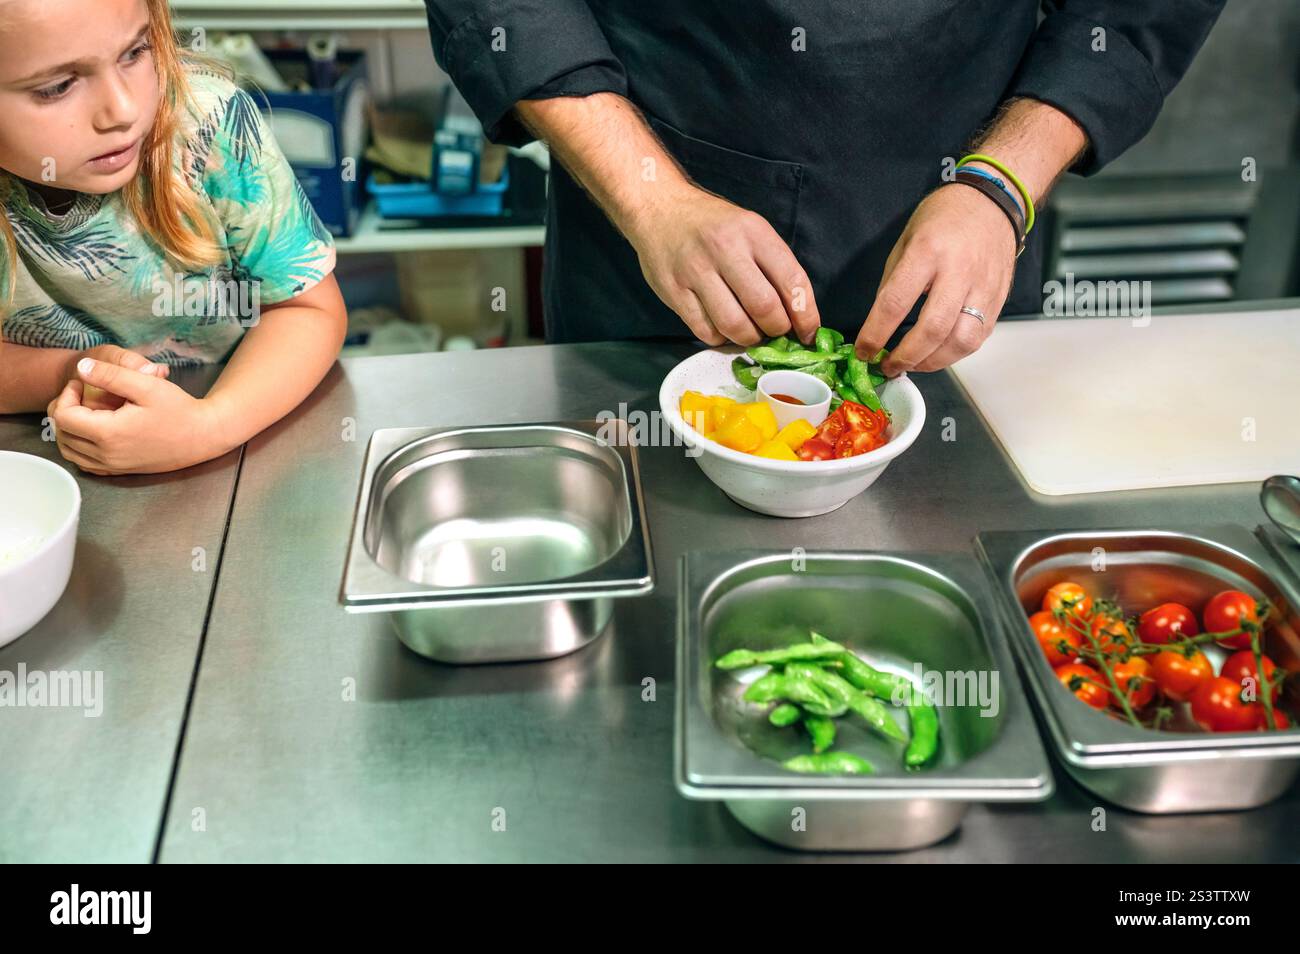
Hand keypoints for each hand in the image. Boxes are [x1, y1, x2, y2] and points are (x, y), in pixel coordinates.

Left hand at [46, 358, 226, 474]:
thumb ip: (110, 375)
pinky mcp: (121, 470)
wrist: (204, 436)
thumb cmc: (179, 410)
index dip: (66, 394)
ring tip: (85, 411)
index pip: (63, 415)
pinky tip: (93, 432)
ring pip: (69, 451)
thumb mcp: (146, 385)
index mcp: (109, 433)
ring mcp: (113, 465)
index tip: (83, 382)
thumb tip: (81, 367)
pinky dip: (79, 447)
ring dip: (68, 429)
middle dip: (64, 409)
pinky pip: (85, 463)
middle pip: (62, 433)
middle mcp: (107, 454)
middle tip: (82, 393)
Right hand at [625, 184, 820, 346]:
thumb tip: (795, 313)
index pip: (792, 280)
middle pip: (764, 308)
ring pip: (734, 325)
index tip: (808, 333)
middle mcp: (725, 249)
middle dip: (776, 330)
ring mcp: (696, 271)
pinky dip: (721, 338)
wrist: (659, 208)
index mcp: (753, 232)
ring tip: (750, 333)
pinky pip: (705, 331)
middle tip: (775, 332)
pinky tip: (723, 328)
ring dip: (748, 339)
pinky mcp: (674, 291)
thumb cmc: (713, 224)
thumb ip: (773, 265)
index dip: (806, 315)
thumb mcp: (750, 229)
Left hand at [856, 183, 1016, 374]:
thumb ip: (893, 283)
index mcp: (928, 251)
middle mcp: (959, 271)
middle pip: (932, 329)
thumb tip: (880, 325)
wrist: (992, 202)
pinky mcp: (999, 300)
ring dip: (932, 362)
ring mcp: (984, 287)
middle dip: (906, 357)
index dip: (875, 334)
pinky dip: (953, 353)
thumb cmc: (944, 218)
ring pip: (961, 341)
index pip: (895, 303)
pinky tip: (936, 353)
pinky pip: (977, 338)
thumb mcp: (906, 241)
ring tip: (912, 364)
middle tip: (888, 366)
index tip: (863, 352)